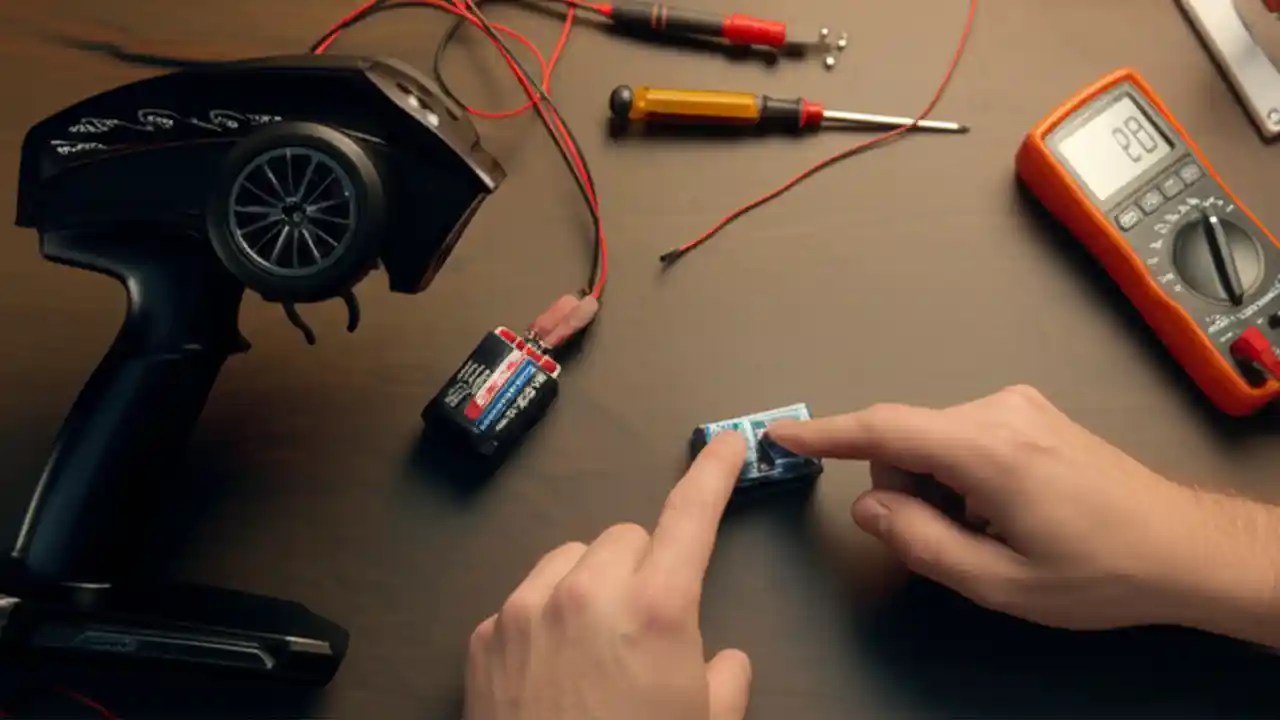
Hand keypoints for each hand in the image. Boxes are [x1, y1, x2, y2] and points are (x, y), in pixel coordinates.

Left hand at [465, 433, 752, 719]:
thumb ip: (725, 677)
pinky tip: (552, 668)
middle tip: (650, 622)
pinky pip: (527, 596)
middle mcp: (588, 592)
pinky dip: (545, 617)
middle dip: (645, 567)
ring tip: (597, 644)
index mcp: (657, 608)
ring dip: (591, 583)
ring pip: (572, 556)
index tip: (727, 445)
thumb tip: (719, 659)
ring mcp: (528, 609)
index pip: (692, 515)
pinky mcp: (486, 633)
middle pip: (627, 536)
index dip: (714, 475)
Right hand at [769, 386, 1279, 638]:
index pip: (885, 429)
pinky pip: (961, 437)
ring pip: (932, 440)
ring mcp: (1017, 405)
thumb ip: (920, 542)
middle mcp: (999, 411)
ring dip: (938, 486)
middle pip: (906, 441)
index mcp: (989, 449)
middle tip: (954, 542)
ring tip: (992, 530)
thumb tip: (868, 507)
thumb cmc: (1100, 571)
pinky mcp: (1027, 411)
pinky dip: (959, 474)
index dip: (826, 434)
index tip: (781, 434)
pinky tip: (1003, 509)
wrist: (1180, 547)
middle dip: (906, 491)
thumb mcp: (1000, 581)